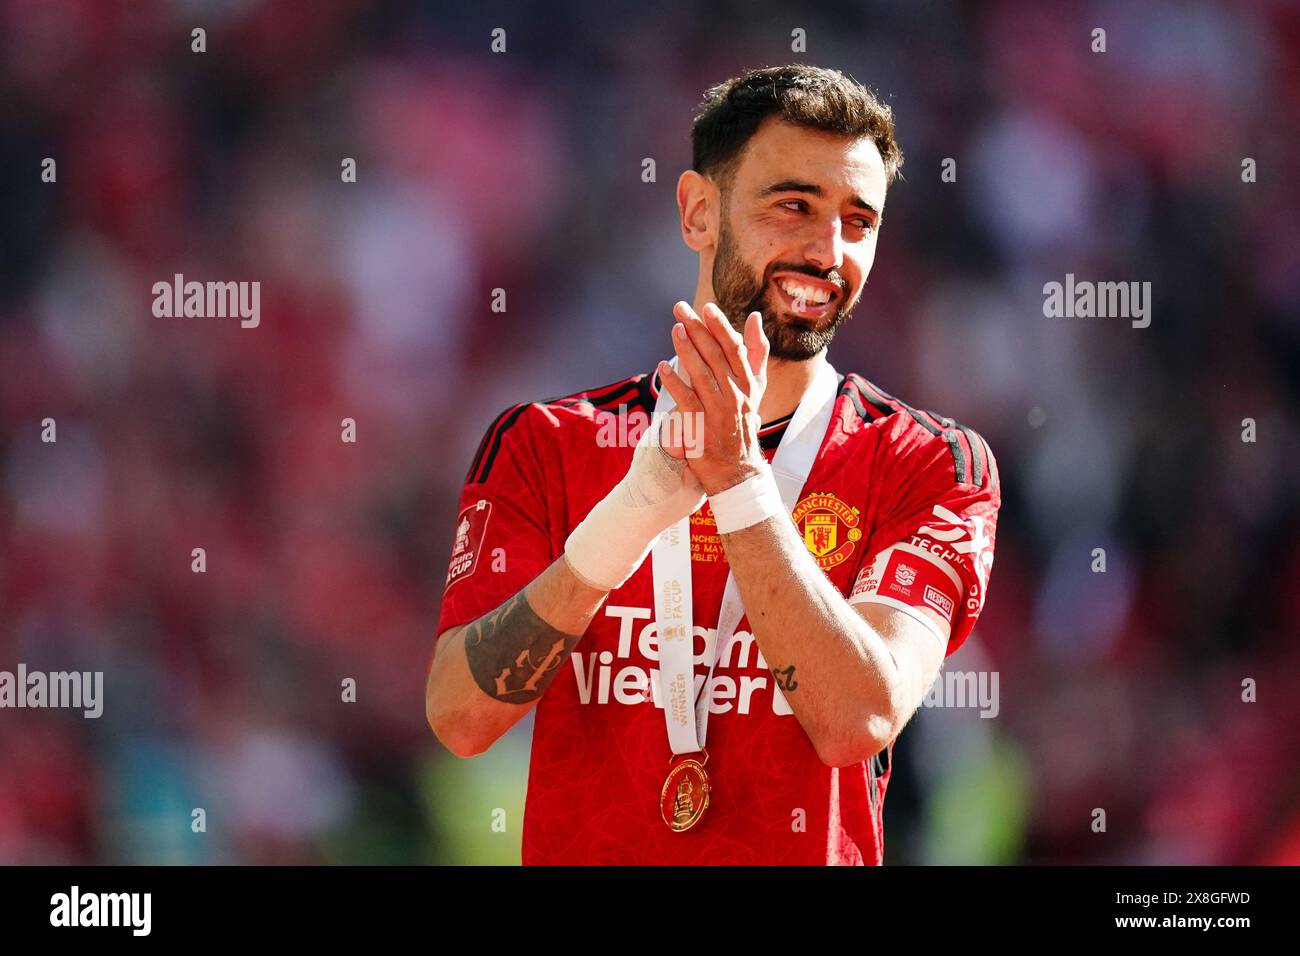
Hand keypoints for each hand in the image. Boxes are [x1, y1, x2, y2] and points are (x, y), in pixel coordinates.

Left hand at [658, 301, 769, 494]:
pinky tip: (663, 367)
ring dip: (688, 351)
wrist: (737, 470)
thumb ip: (756, 351)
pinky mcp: (701, 427)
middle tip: (681, 309)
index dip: (721, 327)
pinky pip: (687, 401)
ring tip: (675, 329)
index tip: (708, 308)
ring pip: (702, 375)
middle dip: (699, 330)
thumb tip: (754, 317)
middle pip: (716, 357)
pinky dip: (675, 383)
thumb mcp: (755, 387)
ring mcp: (719, 411)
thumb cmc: (742, 423)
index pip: (734, 349)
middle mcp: (735, 395)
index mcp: (748, 384)